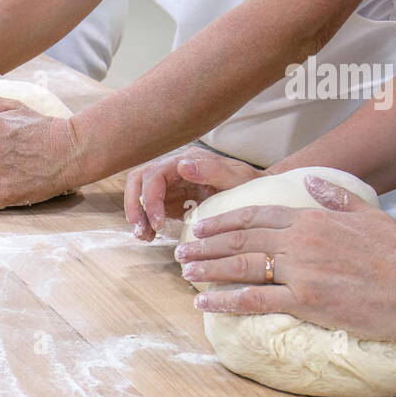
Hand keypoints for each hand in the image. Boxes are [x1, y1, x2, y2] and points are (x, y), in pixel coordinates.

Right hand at [124, 147, 261, 241]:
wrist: (260, 197)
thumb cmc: (252, 187)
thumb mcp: (238, 179)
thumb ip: (213, 171)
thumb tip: (182, 165)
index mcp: (188, 159)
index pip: (155, 174)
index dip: (150, 198)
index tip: (158, 223)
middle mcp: (175, 168)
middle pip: (139, 180)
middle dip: (135, 205)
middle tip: (141, 231)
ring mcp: (172, 184)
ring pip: (140, 193)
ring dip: (137, 214)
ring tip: (145, 236)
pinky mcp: (172, 199)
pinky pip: (150, 207)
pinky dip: (147, 221)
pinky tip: (152, 236)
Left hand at [175, 175, 395, 339]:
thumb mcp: (367, 213)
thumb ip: (334, 196)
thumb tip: (308, 181)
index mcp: (311, 218)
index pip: (256, 214)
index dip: (224, 219)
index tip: (202, 225)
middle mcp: (300, 241)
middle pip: (241, 238)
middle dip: (206, 244)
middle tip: (181, 249)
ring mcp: (301, 272)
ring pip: (241, 266)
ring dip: (208, 268)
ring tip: (185, 271)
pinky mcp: (305, 301)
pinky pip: (255, 299)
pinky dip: (225, 300)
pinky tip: (203, 302)